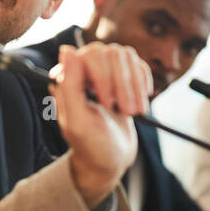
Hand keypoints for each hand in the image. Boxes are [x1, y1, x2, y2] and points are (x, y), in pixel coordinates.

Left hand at [53, 42, 151, 207]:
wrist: (112, 160)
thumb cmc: (91, 145)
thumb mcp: (78, 120)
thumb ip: (69, 85)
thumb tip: (66, 50)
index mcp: (68, 79)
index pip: (90, 55)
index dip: (103, 77)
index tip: (107, 104)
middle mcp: (85, 71)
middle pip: (111, 53)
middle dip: (122, 84)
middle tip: (125, 112)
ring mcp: (105, 72)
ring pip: (126, 56)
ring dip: (134, 85)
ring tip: (132, 111)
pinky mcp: (123, 77)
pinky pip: (137, 63)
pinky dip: (143, 82)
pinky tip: (142, 101)